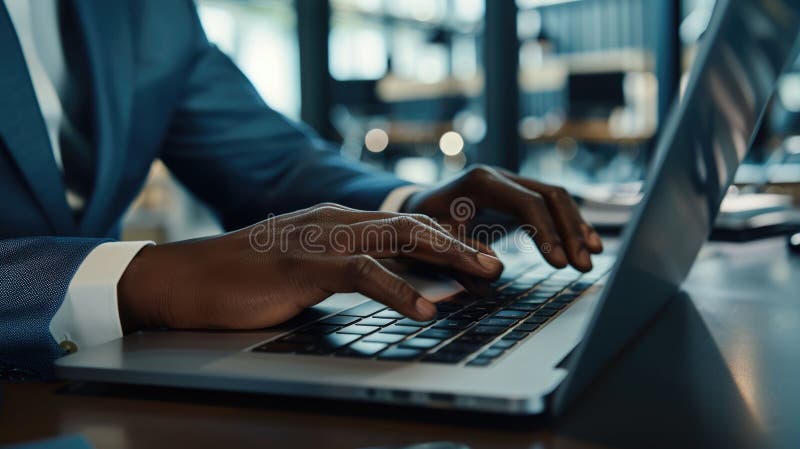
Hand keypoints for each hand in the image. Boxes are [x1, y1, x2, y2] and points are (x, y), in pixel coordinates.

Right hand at [117, 203, 502, 331]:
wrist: (189, 279)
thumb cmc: (249, 280)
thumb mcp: (310, 271)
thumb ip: (350, 272)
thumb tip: (396, 290)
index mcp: (340, 222)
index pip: (405, 226)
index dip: (447, 241)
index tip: (480, 262)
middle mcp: (337, 221)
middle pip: (412, 224)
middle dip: (459, 244)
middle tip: (496, 266)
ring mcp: (321, 238)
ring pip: (396, 238)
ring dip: (445, 256)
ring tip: (481, 275)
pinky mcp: (303, 263)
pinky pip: (361, 272)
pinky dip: (397, 290)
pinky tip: (424, 309)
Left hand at [402, 165, 602, 271]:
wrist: (413, 206)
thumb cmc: (421, 224)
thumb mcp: (434, 238)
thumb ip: (459, 253)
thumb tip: (494, 274)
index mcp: (481, 182)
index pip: (527, 203)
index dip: (546, 234)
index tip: (559, 265)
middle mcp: (500, 175)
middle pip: (550, 195)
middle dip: (570, 231)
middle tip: (583, 265)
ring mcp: (511, 181)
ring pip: (556, 197)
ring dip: (576, 227)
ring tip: (592, 257)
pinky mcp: (517, 193)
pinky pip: (551, 204)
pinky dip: (569, 224)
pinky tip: (585, 244)